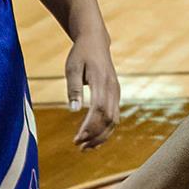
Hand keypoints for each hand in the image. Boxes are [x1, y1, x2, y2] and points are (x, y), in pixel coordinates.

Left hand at [65, 35, 120, 149]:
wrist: (95, 41)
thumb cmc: (81, 54)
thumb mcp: (72, 67)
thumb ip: (73, 88)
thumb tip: (73, 110)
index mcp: (102, 81)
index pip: (99, 109)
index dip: (89, 126)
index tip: (77, 139)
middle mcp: (113, 88)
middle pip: (109, 118)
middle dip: (95, 135)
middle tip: (79, 147)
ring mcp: (116, 91)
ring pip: (114, 120)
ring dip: (102, 136)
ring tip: (86, 147)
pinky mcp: (115, 94)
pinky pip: (114, 116)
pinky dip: (106, 129)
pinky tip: (94, 138)